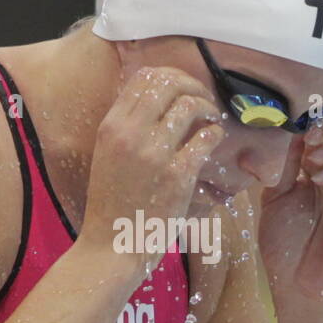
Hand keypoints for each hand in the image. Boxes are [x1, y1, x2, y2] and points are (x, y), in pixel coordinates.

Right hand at [80, 67, 224, 267]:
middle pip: (169, 83)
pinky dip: (215, 133)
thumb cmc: (111, 204)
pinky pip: (205, 138)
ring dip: (208, 107)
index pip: (144, 77)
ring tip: (212, 120)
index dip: (171, 76)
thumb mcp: (107, 156)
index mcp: (111, 126)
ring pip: (190, 105)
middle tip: (204, 101)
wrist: (110, 246)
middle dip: (193, 86)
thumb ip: (127, 128)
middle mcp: (130, 134)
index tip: (184, 89)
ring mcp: (154, 154)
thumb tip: (156, 102)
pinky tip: (214, 140)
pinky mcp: (177, 176)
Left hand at [258, 105, 322, 301]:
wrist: (297, 282)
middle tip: (308, 141)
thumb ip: (284, 162)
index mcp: (318, 163)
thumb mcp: (274, 195)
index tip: (294, 126)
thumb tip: (291, 128)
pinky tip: (319, 180)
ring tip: (312, 164)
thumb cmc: (284, 244)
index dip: (315, 115)